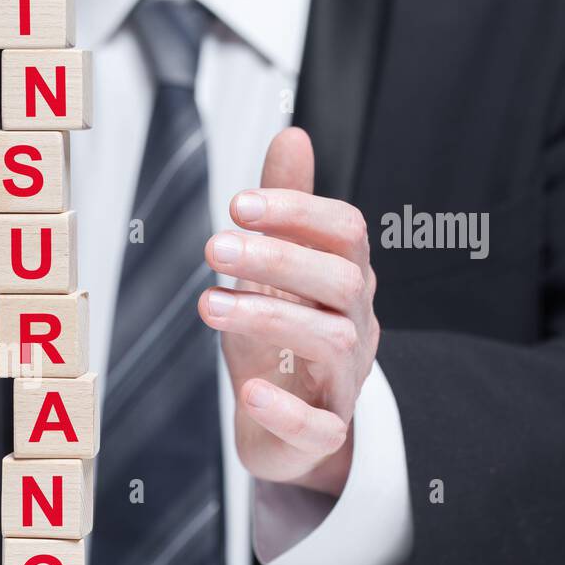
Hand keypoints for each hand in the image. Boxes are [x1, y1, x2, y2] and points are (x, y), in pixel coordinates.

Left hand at [199, 128, 378, 496]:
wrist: (291, 431)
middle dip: (279, 258)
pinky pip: (322, 426)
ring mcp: (345, 381)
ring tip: (208, 303)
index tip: (239, 203)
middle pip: (343, 281)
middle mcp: (356, 325)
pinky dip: (287, 409)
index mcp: (347, 281)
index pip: (346, 232)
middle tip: (214, 245)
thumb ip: (286, 210)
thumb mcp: (275, 274)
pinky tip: (252, 391)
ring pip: (333, 342)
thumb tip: (292, 132)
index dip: (298, 211)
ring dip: (269, 317)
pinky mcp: (324, 432)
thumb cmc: (282, 343)